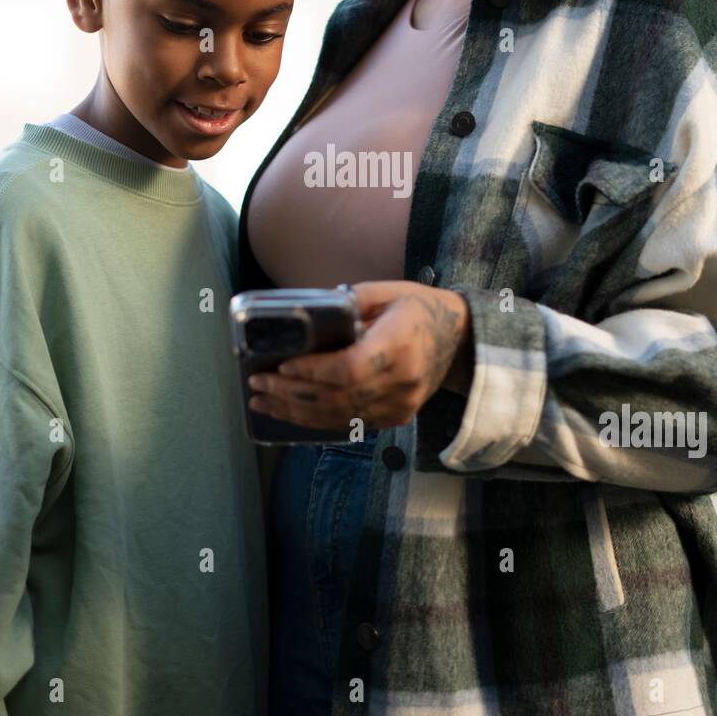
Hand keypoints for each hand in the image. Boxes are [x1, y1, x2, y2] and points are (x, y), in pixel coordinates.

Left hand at [247, 281, 472, 429]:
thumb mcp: (386, 291)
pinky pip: (350, 423)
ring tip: (262, 402)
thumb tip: (305, 314)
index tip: (282, 367)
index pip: (350, 369)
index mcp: (400, 347)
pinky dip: (316, 419)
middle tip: (257, 385)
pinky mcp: (397, 418)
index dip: (313, 373)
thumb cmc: (419, 308)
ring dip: (295, 411)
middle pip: (337, 397)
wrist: (460, 339)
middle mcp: (402, 383)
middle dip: (291, 394)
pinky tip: (290, 411)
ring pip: (339, 416)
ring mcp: (401, 406)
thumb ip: (349, 302)